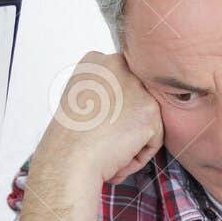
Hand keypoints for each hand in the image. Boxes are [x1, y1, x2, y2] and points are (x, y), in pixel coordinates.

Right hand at [36, 51, 164, 186]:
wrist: (69, 159)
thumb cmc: (68, 140)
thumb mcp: (79, 100)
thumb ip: (103, 92)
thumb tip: (121, 104)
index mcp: (96, 61)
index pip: (120, 87)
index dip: (108, 113)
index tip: (94, 124)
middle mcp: (118, 65)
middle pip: (135, 102)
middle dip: (122, 125)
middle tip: (101, 138)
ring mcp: (137, 86)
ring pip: (144, 122)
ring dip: (130, 141)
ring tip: (107, 147)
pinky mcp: (150, 111)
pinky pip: (153, 140)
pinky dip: (137, 156)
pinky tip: (117, 155)